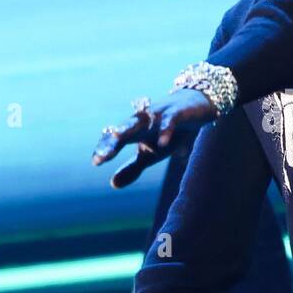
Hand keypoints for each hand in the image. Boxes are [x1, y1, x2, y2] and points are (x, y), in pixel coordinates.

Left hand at [91, 89, 218, 188]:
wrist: (196, 107)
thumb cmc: (169, 132)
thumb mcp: (151, 154)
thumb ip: (132, 168)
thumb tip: (112, 184)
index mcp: (134, 132)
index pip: (116, 140)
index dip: (106, 149)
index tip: (96, 162)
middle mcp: (143, 121)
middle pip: (124, 129)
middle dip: (112, 139)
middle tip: (103, 152)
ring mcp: (159, 115)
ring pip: (142, 119)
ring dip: (129, 126)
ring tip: (117, 136)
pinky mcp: (177, 113)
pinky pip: (169, 121)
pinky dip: (165, 130)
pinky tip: (162, 143)